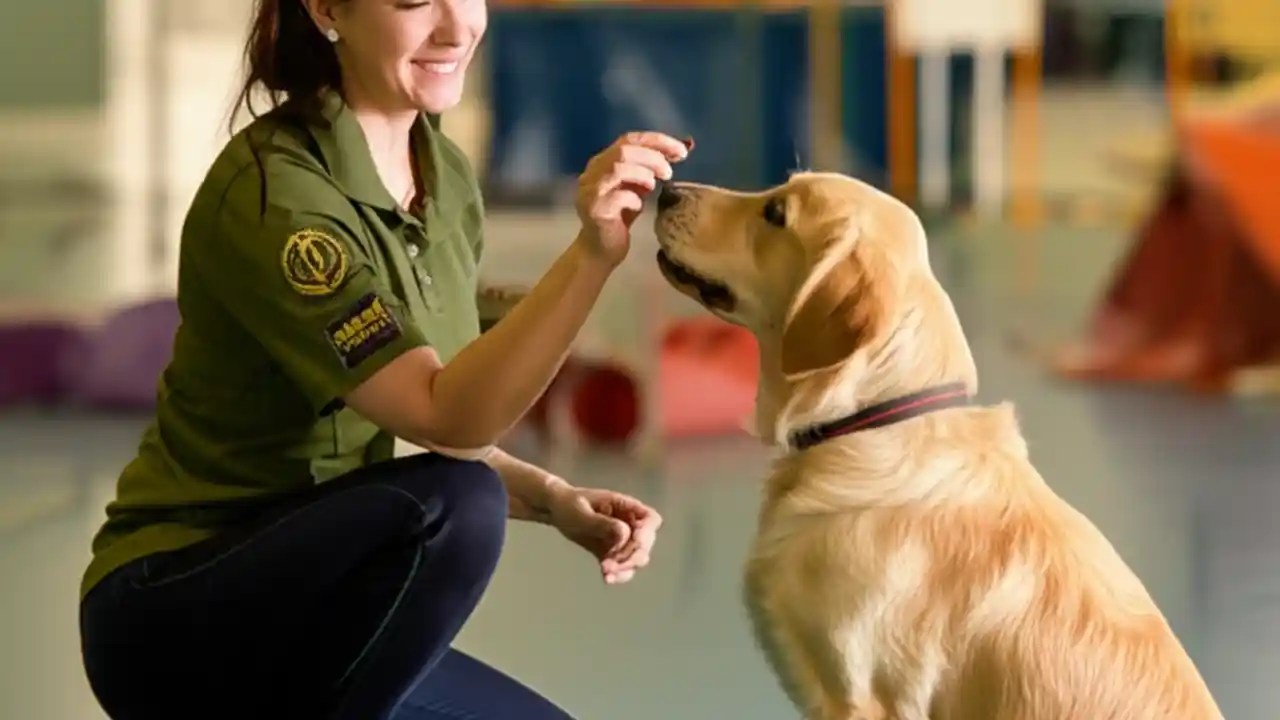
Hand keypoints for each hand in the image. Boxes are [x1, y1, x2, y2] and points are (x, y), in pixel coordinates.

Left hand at [548, 486, 663, 584]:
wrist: (557, 511)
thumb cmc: (569, 505)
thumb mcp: (582, 512)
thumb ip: (603, 523)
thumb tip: (624, 534)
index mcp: (625, 507)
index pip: (650, 519)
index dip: (647, 532)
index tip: (633, 542)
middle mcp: (629, 523)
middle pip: (646, 543)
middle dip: (632, 557)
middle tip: (612, 565)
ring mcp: (622, 540)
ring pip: (637, 558)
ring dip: (625, 568)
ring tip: (606, 573)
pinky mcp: (612, 553)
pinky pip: (622, 567)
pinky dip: (618, 575)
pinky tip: (606, 578)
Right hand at [575, 132, 691, 266]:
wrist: (601, 249)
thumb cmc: (621, 216)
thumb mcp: (639, 188)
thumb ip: (652, 169)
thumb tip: (683, 148)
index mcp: (603, 161)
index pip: (629, 139)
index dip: (657, 140)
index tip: (682, 149)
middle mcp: (593, 172)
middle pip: (623, 151)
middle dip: (652, 157)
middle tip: (669, 172)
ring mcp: (590, 190)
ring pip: (617, 169)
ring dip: (643, 174)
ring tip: (653, 186)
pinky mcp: (594, 210)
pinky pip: (617, 197)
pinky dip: (633, 199)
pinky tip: (638, 207)